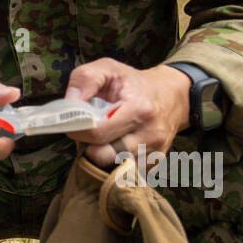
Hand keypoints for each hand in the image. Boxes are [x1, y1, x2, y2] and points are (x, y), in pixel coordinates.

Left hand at [65, 59, 190, 166]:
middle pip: (104, 156)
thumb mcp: (109, 68)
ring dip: (101, 157)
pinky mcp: (154, 164)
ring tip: (102, 139)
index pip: (98, 133)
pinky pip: (125, 174)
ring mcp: (155, 153)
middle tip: (87, 133)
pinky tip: (114, 147)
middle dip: (88, 146)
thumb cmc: (134, 82)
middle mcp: (150, 135)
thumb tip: (70, 103)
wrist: (172, 96)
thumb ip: (85, 79)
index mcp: (139, 109)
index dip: (79, 130)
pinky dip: (114, 164)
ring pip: (113, 169)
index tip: (74, 124)